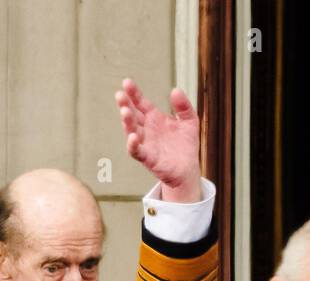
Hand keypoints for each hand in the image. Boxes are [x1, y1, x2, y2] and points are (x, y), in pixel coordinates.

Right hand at [115, 78, 201, 202]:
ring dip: (127, 122)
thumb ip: (183, 106)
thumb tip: (175, 90)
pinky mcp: (148, 158)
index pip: (141, 103)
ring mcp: (145, 143)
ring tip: (125, 111)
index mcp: (154, 118)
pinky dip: (133, 145)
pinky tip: (133, 136)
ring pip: (131, 131)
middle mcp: (146, 129)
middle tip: (120, 96)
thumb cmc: (186, 145)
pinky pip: (137, 151)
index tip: (126, 82)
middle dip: (125, 105)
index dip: (134, 93)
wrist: (188, 169)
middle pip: (132, 115)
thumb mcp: (190, 121)